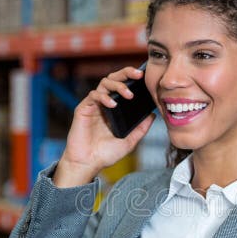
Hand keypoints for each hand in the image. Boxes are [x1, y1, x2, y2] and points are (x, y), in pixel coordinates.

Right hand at [53, 66, 155, 187]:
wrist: (88, 164)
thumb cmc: (105, 154)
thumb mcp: (129, 141)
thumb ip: (141, 128)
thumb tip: (153, 115)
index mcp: (115, 108)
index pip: (123, 86)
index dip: (132, 79)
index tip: (145, 77)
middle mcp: (104, 103)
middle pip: (114, 78)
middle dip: (126, 73)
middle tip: (138, 75)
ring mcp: (94, 105)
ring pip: (104, 83)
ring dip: (118, 85)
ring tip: (128, 95)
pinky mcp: (83, 109)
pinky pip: (93, 95)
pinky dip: (103, 97)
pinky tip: (112, 104)